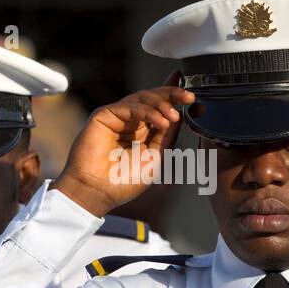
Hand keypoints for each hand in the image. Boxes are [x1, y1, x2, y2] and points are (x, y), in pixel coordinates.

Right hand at [52, 74, 194, 217]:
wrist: (97, 192)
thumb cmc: (122, 182)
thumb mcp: (154, 158)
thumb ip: (166, 137)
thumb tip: (179, 116)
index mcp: (141, 132)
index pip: (159, 109)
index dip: (173, 98)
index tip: (191, 95)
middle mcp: (129, 122)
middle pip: (152, 99)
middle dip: (172, 95)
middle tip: (189, 96)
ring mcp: (117, 118)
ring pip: (142, 98)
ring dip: (162, 104)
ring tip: (174, 116)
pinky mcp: (104, 115)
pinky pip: (130, 107)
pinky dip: (148, 112)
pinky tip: (161, 122)